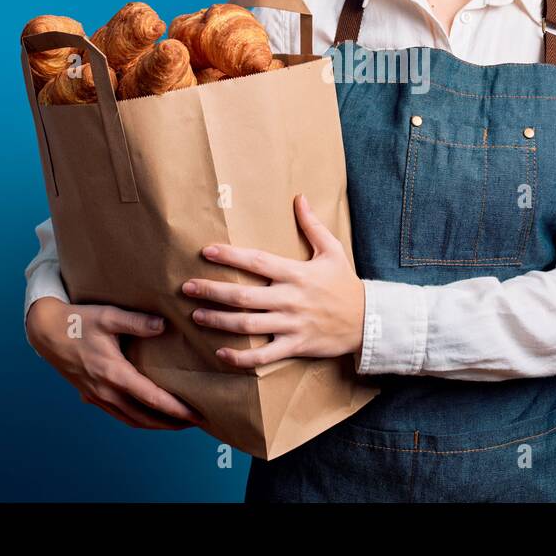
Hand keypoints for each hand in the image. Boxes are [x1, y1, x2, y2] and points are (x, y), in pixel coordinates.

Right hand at [26, 297, 205, 430]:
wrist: (45, 332)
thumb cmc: (78, 321)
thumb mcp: (108, 316)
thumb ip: (137, 322)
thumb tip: (163, 326)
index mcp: (113, 373)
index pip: (150, 398)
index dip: (175, 409)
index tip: (195, 414)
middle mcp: (105, 390)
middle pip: (143, 417)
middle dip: (171, 423)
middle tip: (195, 422)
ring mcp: (97, 396)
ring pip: (131, 420)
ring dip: (155, 425)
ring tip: (177, 423)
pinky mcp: (91, 395)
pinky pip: (119, 415)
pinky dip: (137, 420)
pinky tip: (149, 417)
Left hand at [184, 193, 364, 368]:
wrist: (369, 320)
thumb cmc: (345, 283)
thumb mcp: (333, 250)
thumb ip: (312, 225)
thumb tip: (299, 198)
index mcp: (296, 273)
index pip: (257, 261)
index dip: (230, 255)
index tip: (206, 251)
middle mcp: (290, 299)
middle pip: (243, 296)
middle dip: (212, 291)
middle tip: (187, 288)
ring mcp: (292, 324)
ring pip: (248, 325)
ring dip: (219, 321)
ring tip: (196, 316)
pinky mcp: (295, 345)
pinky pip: (264, 356)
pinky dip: (241, 358)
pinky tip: (221, 353)